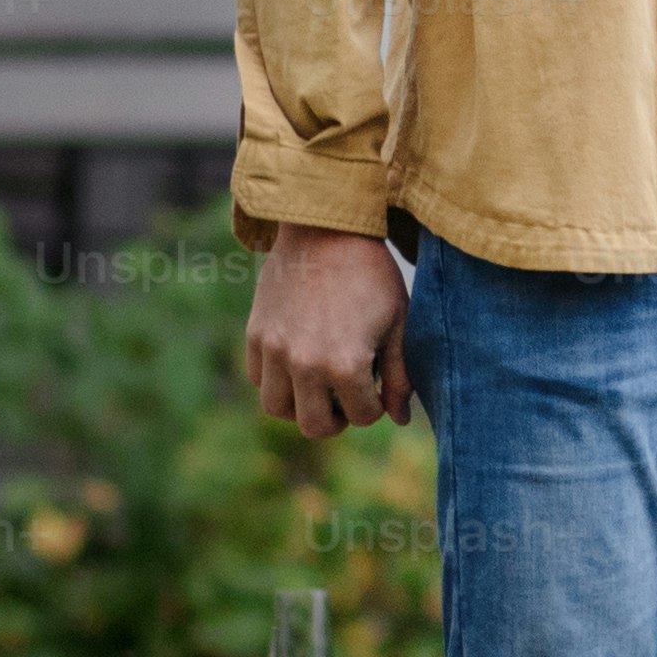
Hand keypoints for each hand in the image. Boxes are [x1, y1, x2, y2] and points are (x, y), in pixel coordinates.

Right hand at [245, 222, 411, 433]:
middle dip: (337, 419)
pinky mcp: (256, 333)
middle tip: (346, 400)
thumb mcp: (399, 323)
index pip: (362, 416)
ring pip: (277, 408)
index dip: (375, 406)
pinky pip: (258, 378)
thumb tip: (399, 418)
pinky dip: (276, 381)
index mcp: (346, 364)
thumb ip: (400, 376)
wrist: (327, 230)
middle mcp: (304, 363)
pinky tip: (297, 364)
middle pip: (315, 426)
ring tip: (318, 387)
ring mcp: (275, 349)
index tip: (377, 388)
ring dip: (299, 406)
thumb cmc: (371, 275)